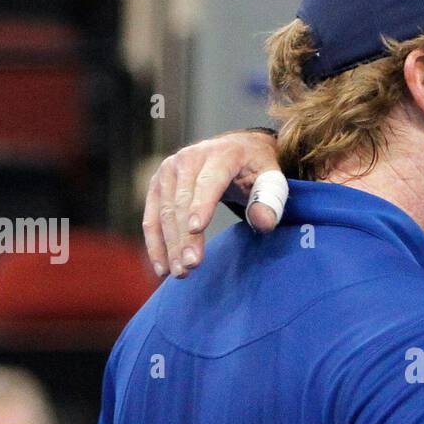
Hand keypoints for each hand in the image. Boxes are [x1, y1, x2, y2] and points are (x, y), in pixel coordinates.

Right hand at [142, 129, 281, 277]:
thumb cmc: (256, 170)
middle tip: (191, 267)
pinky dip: (155, 244)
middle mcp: (189, 157)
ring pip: (164, 212)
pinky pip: (151, 218)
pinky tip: (162, 268)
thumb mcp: (272, 180)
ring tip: (180, 273)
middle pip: (182, 201)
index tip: (197, 229)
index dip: (201, 205)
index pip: (209, 182)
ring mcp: (168, 170)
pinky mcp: (157, 185)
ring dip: (170, 246)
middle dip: (185, 236)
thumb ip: (270, 201)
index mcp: (221, 154)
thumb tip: (263, 223)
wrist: (237, 151)